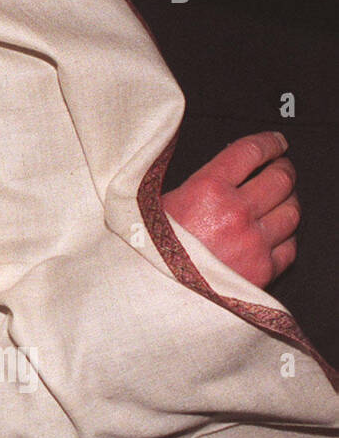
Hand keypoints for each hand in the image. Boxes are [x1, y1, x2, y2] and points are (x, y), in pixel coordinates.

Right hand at [160, 132, 298, 288]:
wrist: (148, 295)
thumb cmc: (146, 250)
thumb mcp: (156, 204)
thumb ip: (194, 184)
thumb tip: (224, 170)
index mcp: (207, 189)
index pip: (251, 152)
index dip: (270, 143)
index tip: (276, 142)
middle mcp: (236, 212)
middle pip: (281, 179)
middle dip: (284, 169)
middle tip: (281, 168)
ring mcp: (253, 243)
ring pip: (292, 212)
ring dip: (289, 201)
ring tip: (280, 200)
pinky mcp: (262, 272)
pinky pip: (290, 247)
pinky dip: (287, 237)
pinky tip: (276, 234)